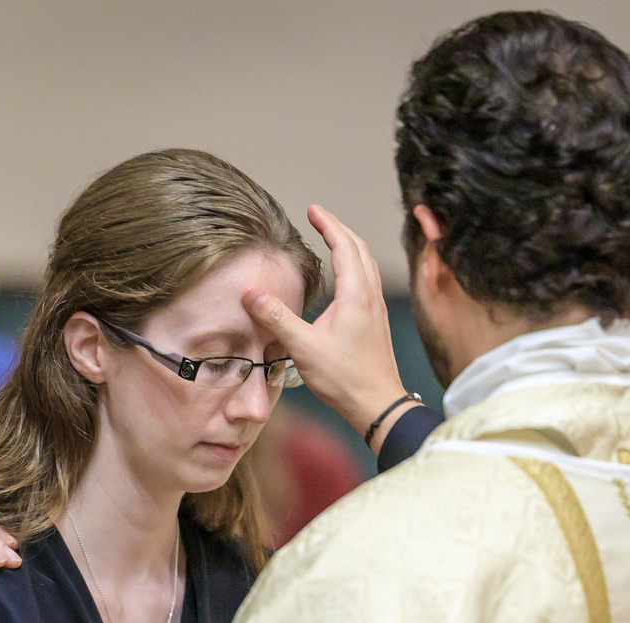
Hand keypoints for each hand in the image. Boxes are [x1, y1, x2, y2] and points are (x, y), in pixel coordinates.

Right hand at [244, 205, 412, 448]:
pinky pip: (369, 280)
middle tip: (319, 216)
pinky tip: (345, 276)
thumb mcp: (303, 347)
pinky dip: (356, 264)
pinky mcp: (376, 321)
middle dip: (339, 228)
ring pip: (368, 264)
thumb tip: (251, 293)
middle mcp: (371, 296)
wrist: (378, 404)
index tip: (313, 209)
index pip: (344, 246)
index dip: (328, 224)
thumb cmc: (345, 378)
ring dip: (350, 245)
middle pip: (360, 248)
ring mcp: (377, 308)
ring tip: (332, 237)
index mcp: (356, 295)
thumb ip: (276, 318)